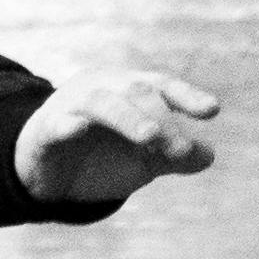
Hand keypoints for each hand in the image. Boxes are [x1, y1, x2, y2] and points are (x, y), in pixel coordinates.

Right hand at [15, 73, 219, 209]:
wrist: (48, 172)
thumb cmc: (99, 158)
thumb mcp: (142, 160)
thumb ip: (173, 156)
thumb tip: (209, 156)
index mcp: (130, 91)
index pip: (163, 87)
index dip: (187, 97)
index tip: (212, 111)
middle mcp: (105, 88)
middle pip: (137, 95)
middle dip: (162, 121)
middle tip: (181, 150)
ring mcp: (74, 104)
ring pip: (104, 104)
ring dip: (128, 118)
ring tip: (150, 137)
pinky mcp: (47, 128)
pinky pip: (58, 123)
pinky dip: (68, 125)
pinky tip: (78, 130)